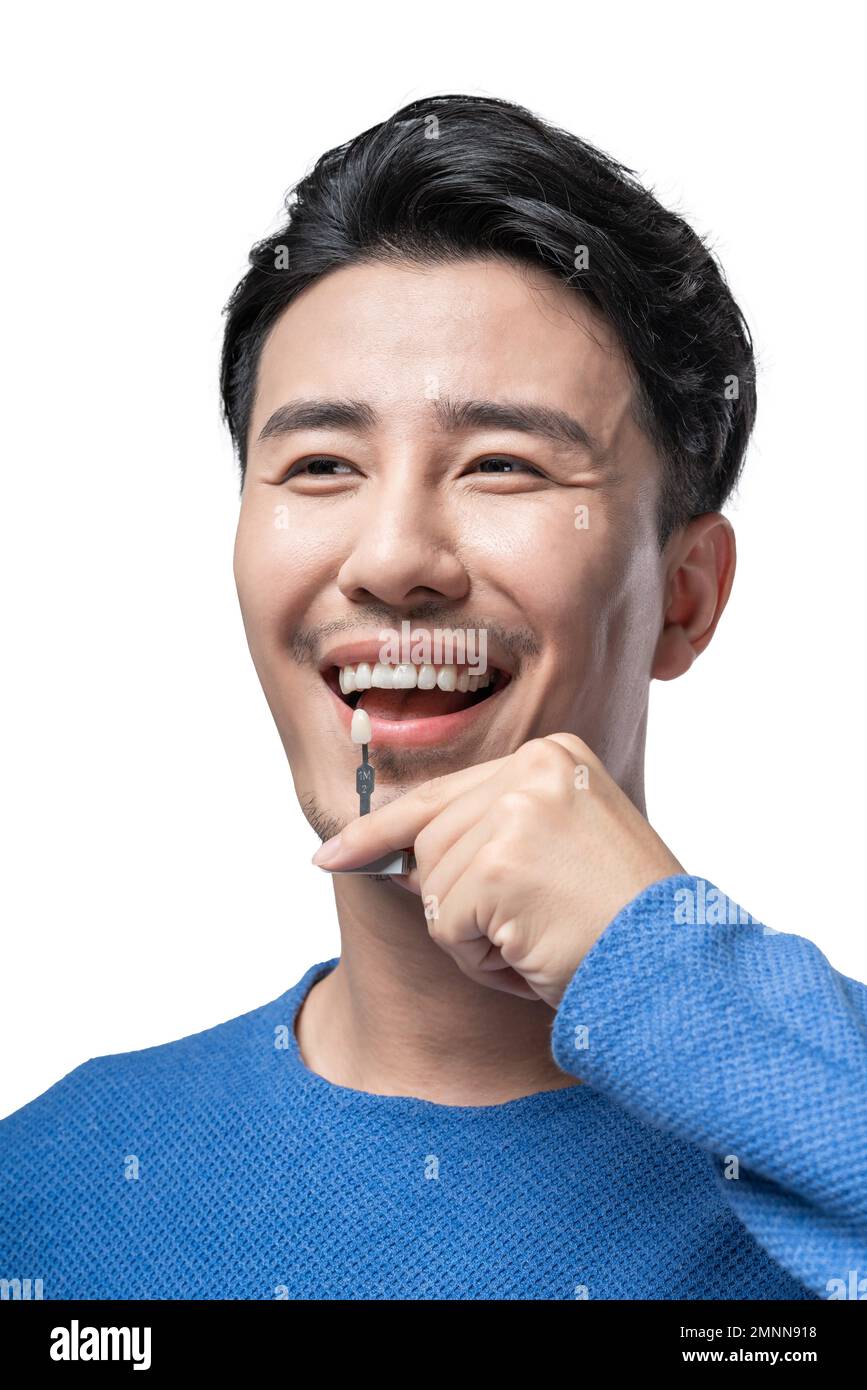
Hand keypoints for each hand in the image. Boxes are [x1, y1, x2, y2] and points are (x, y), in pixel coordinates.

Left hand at [312, 734, 684, 1007]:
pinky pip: (445, 923)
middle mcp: (533, 767)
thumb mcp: (555, 855)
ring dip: (474, 935)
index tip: (331, 856)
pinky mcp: (501, 863)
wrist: (676, 970)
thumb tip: (383, 858)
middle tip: (529, 930)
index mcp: (552, 755)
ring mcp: (516, 811)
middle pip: (428, 841)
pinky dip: (480, 960)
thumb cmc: (620, 924)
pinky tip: (535, 955)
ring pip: (432, 884)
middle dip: (455, 901)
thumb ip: (481, 839)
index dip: (381, 832)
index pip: (440, 793)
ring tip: (541, 940)